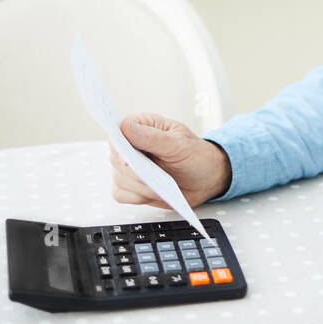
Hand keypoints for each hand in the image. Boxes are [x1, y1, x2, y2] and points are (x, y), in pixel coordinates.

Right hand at [109, 112, 231, 209]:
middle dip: (133, 172)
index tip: (127, 158)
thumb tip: (126, 127)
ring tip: (161, 186)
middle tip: (152, 177)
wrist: (207, 178)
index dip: (118, 144)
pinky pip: (121, 194)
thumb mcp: (179, 144)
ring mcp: (130, 167)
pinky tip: (155, 193)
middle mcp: (132, 146)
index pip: (119, 131)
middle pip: (115, 158)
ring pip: (118, 179)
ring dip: (139, 187)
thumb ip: (152, 137)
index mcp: (143, 126)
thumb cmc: (196, 155)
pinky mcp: (132, 186)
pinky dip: (137, 197)